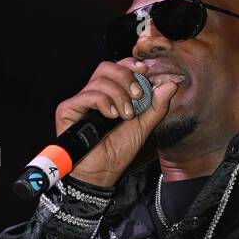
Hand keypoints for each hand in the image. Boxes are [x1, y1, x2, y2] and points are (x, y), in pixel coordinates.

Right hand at [55, 60, 180, 188]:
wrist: (102, 173)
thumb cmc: (119, 151)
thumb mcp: (143, 126)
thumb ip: (157, 105)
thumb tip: (171, 84)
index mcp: (110, 94)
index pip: (118, 68)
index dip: (130, 66)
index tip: (145, 71)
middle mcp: (94, 94)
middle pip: (107, 67)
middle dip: (126, 77)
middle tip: (138, 96)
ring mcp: (80, 101)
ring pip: (100, 79)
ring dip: (118, 94)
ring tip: (125, 115)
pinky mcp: (68, 109)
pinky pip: (88, 94)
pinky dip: (103, 101)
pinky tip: (112, 115)